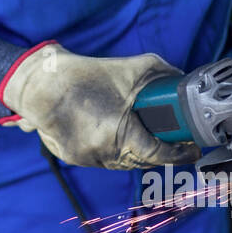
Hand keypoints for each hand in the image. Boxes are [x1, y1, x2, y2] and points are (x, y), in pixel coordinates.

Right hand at [0, 42, 198, 168]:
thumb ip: (160, 73)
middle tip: (172, 141)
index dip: (179, 154)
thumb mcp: (128, 69)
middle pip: (142, 163)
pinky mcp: (72, 157)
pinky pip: (102, 160)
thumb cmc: (83, 76)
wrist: (39, 83)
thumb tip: (181, 79)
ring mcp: (87, 158)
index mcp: (120, 134)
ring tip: (145, 138)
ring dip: (136, 155)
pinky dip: (112, 151)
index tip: (192, 150)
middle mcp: (104, 153)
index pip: (159, 155)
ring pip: (122, 164)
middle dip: (159, 154)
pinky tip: (115, 136)